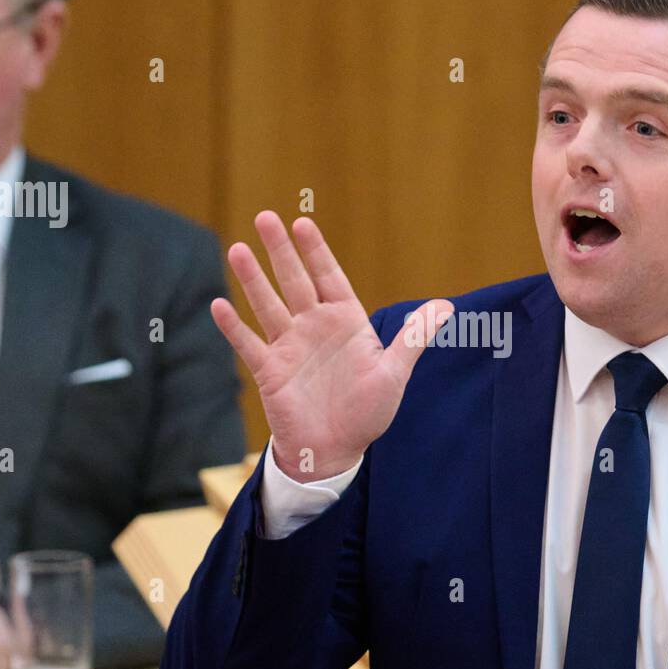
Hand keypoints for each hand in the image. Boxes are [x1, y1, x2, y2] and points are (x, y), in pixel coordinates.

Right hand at [211, 211, 452, 483]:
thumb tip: (448, 306)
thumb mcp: (393, 373)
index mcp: (345, 321)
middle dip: (280, 251)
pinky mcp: (269, 372)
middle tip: (265, 218)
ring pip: (268, 305)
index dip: (315, 251)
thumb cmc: (367, 412)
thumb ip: (414, 338)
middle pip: (295, 281)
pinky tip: (219, 305)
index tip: (302, 223)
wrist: (335, 451)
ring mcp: (289, 347)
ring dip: (252, 280)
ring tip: (237, 250)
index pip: (328, 277)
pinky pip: (249, 344)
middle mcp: (313, 327)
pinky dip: (233, 327)